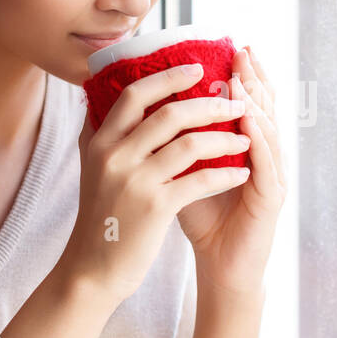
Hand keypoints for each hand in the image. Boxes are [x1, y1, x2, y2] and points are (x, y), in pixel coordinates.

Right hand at [62, 63, 252, 305]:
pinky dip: (225, 173)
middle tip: (235, 101)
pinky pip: (200, 180)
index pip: (136, 95)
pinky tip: (241, 172)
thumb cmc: (100, 217)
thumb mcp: (92, 169)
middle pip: (169, 114)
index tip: (198, 68)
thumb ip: (100, 134)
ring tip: (245, 137)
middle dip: (209, 103)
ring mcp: (135, 182)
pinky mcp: (155, 208)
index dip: (168, 77)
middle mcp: (115, 157)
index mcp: (100, 142)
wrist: (91, 269)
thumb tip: (99, 93)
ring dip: (224, 137)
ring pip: (190, 144)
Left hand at [177, 45, 286, 295]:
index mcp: (245, 146)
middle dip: (254, 77)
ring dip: (256, 104)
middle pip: (264, 107)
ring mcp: (272, 175)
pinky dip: (260, 141)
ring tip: (242, 80)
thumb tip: (140, 108)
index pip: (247, 102)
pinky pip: (268, 164)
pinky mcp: (272, 198)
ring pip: (268, 130)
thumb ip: (175, 140)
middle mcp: (264, 156)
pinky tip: (251, 124)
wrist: (219, 266)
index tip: (230, 47)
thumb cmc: (202, 218)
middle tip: (243, 50)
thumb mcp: (184, 169)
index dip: (243, 74)